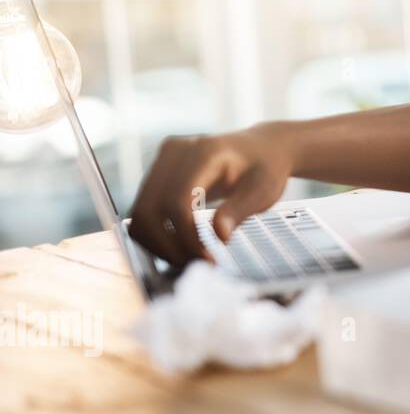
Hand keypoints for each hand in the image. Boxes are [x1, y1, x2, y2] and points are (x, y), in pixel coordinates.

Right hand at [127, 124, 295, 265]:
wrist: (263, 148)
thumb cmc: (265, 168)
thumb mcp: (263, 190)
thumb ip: (239, 210)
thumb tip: (220, 236)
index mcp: (204, 152)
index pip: (178, 200)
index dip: (187, 236)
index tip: (209, 258)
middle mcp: (176, 152)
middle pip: (150, 208)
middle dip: (168, 246)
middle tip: (197, 265)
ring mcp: (162, 160)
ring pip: (140, 213)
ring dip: (158, 244)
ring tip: (190, 259)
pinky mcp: (158, 172)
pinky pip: (144, 210)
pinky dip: (156, 235)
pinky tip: (181, 247)